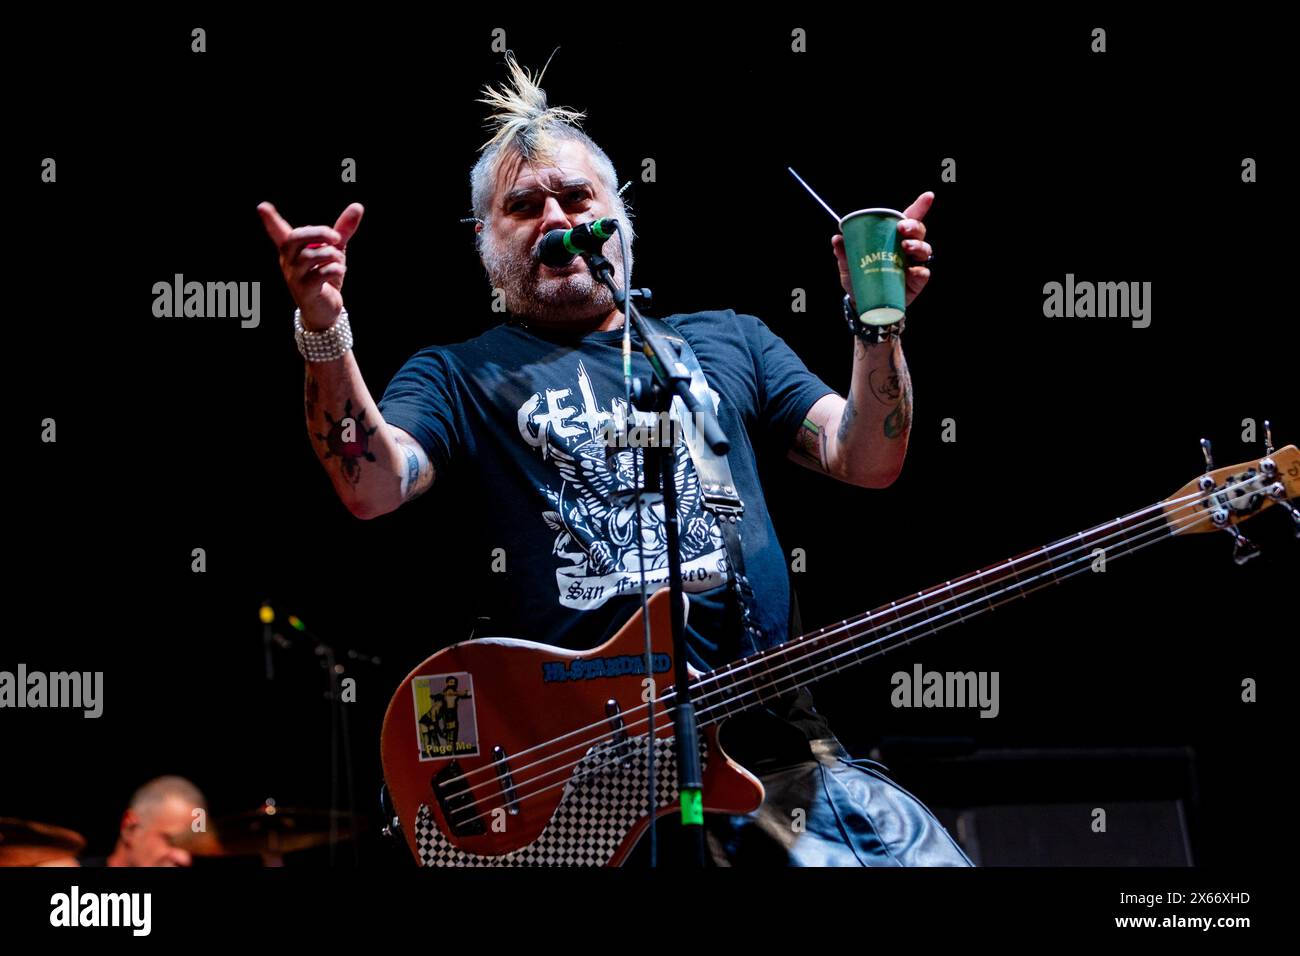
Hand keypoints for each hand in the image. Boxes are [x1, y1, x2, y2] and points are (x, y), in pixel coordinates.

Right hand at [257, 202, 364, 330]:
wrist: (325, 310)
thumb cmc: (325, 276)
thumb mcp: (335, 250)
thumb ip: (342, 229)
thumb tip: (357, 206)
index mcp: (292, 249)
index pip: (278, 232)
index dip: (270, 220)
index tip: (262, 206)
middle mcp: (289, 261)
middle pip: (295, 239)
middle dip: (318, 233)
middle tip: (337, 238)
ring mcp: (295, 277)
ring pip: (309, 256)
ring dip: (330, 254)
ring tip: (339, 259)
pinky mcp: (305, 291)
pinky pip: (319, 275)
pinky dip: (334, 269)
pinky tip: (340, 270)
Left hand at [831, 190, 934, 307]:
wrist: (863, 303)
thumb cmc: (859, 277)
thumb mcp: (848, 264)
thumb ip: (844, 251)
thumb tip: (837, 238)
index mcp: (894, 237)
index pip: (909, 218)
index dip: (920, 206)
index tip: (928, 196)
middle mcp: (907, 248)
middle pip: (919, 231)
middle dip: (913, 226)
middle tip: (901, 228)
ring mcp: (913, 264)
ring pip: (925, 250)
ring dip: (918, 245)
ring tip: (906, 246)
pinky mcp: (915, 282)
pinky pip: (923, 273)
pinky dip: (920, 271)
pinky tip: (912, 271)